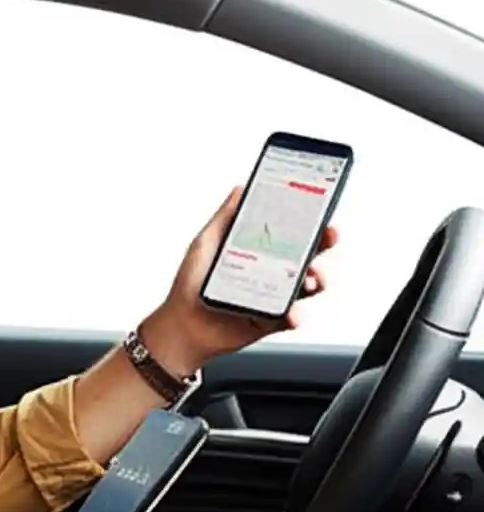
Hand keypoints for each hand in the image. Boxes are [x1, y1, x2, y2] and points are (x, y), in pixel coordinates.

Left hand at [145, 185, 338, 371]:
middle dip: (324, 244)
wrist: (182, 323)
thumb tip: (242, 188)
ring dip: (317, 279)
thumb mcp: (206, 242)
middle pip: (308, 255)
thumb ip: (226, 217)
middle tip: (329, 235)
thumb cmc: (190, 283)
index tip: (321, 210)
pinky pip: (292, 317)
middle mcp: (272, 272)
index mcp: (260, 251)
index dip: (310, 221)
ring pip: (309, 286)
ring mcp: (275, 296)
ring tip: (310, 278)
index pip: (291, 232)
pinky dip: (296, 315)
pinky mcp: (272, 320)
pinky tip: (291, 312)